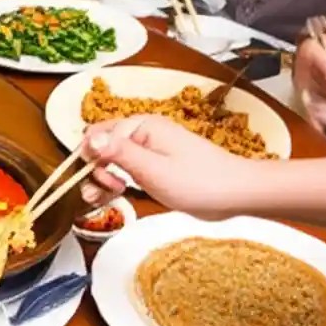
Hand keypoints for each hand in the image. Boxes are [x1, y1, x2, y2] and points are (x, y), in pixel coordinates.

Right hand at [79, 116, 257, 218]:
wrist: (236, 194)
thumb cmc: (200, 183)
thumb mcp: (153, 170)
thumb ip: (119, 153)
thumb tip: (88, 138)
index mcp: (141, 127)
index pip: (95, 137)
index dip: (91, 161)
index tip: (105, 183)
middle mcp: (141, 134)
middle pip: (99, 148)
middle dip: (95, 172)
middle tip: (111, 192)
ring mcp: (147, 150)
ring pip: (108, 161)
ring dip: (102, 180)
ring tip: (111, 198)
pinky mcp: (153, 165)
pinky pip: (123, 170)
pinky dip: (116, 183)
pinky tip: (118, 196)